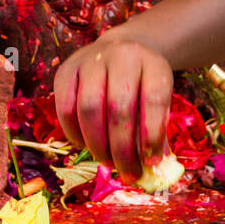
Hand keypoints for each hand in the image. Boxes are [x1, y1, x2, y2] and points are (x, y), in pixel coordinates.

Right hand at [51, 33, 173, 180]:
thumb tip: (154, 169)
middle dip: (122, 149)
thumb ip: (158, 130)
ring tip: (107, 162)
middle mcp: (122, 56)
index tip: (151, 163)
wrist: (120, 50)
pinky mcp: (66, 70)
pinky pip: (65, 108)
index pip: (154, 100)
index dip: (152, 135)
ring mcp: (91, 60)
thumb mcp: (159, 98)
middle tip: (127, 172)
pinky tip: (86, 146)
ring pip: (89, 109)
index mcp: (153, 63)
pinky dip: (74, 134)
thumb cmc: (142, 84)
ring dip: (97, 145)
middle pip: (119, 108)